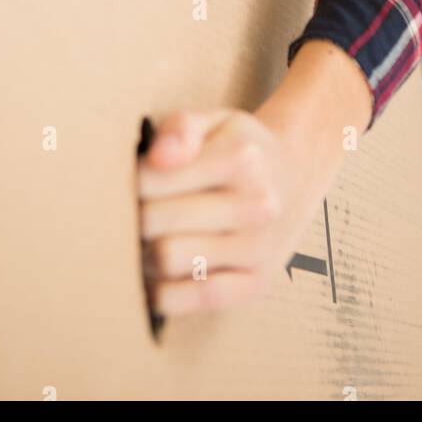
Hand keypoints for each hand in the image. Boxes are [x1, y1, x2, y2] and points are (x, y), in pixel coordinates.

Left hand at [137, 107, 331, 317]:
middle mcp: (257, 205)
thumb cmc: (238, 149)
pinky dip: (166, 291)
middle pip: (154, 221)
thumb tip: (158, 158)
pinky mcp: (256, 284)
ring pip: (169, 260)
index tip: (129, 184)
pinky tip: (160, 274)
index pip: (151, 179)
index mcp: (240, 158)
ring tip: (145, 240)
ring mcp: (259, 248)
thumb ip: (180, 129)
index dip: (126, 184)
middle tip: (129, 215)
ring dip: (143, 254)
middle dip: (130, 219)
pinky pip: (196, 298)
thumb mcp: (213, 122)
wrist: (294, 177)